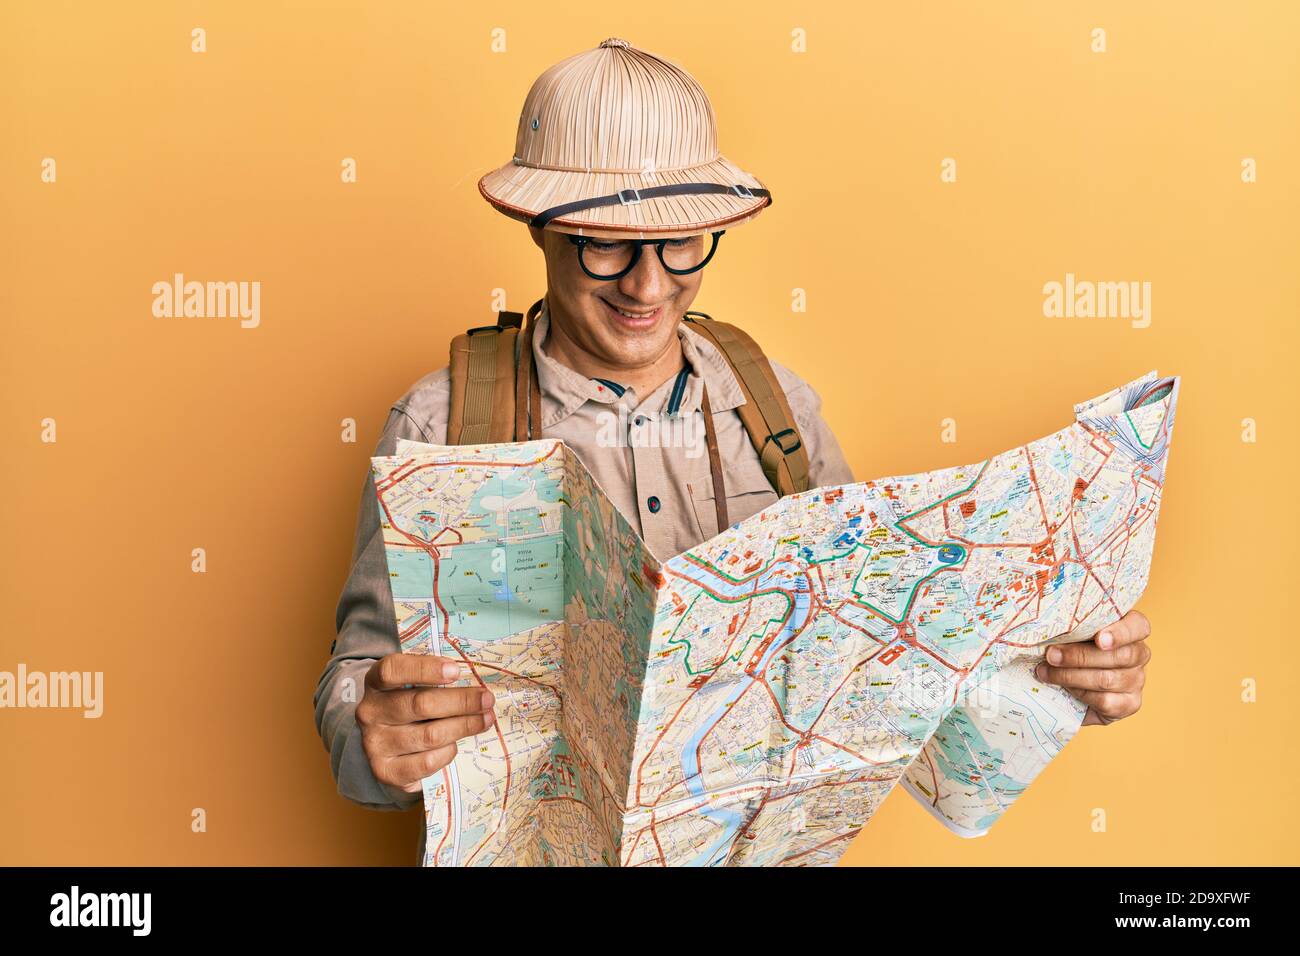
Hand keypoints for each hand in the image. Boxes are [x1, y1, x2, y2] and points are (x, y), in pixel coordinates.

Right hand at [356, 653, 495, 793]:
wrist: (387, 748)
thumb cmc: (409, 707)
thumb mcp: (413, 686)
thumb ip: (435, 679)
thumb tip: (475, 679)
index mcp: (376, 683)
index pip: (393, 669)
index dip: (425, 669)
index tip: (456, 671)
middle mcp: (370, 712)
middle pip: (420, 704)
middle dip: (461, 701)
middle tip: (487, 700)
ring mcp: (375, 744)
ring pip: (429, 734)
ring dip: (464, 726)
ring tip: (485, 720)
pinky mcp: (386, 771)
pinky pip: (427, 762)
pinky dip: (448, 752)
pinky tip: (457, 744)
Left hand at [1035, 609, 1151, 726]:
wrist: (1072, 688)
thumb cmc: (1072, 649)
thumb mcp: (1073, 633)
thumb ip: (1071, 628)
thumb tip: (1047, 628)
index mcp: (1131, 629)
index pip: (1138, 626)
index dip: (1121, 632)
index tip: (1099, 639)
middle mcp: (1139, 654)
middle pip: (1120, 656)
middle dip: (1080, 656)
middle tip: (1051, 655)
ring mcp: (1137, 680)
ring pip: (1108, 679)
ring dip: (1071, 676)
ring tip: (1046, 672)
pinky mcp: (1129, 704)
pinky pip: (1105, 701)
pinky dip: (1080, 694)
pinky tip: (1064, 688)